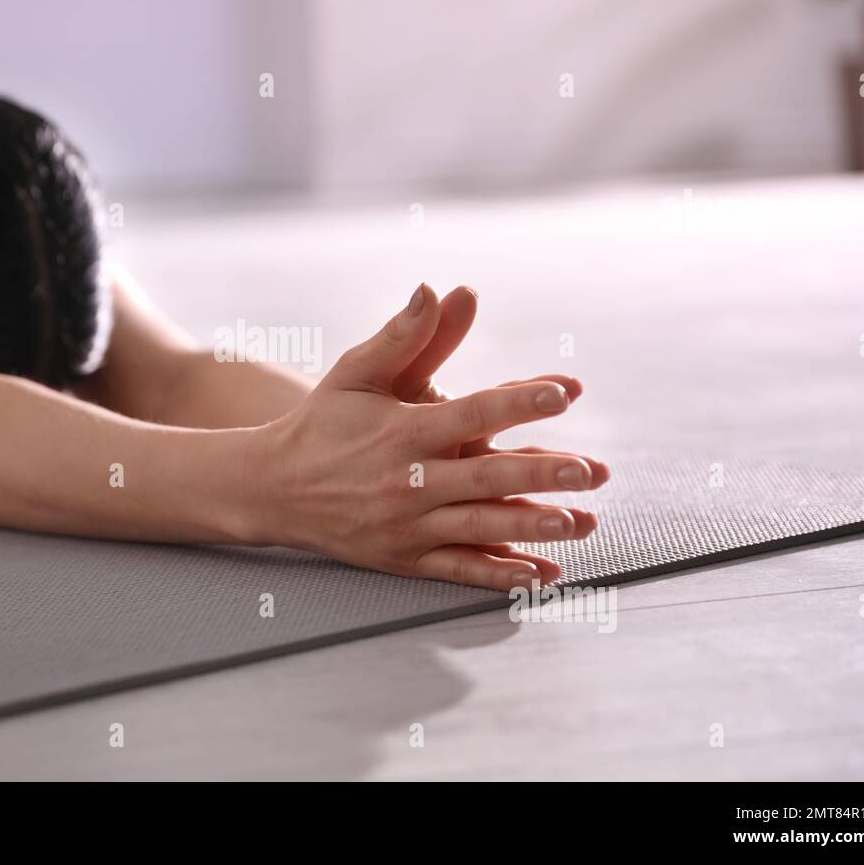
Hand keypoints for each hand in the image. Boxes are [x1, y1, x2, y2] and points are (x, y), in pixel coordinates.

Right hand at [252, 284, 608, 588]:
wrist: (272, 487)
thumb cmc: (322, 421)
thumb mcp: (356, 371)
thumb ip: (402, 335)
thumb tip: (434, 289)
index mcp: (402, 431)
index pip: (472, 413)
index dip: (520, 402)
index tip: (564, 392)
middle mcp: (408, 481)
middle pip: (485, 478)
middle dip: (541, 474)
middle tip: (591, 470)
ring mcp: (406, 525)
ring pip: (480, 528)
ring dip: (532, 527)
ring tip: (580, 523)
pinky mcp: (403, 558)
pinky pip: (458, 570)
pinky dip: (501, 575)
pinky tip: (540, 574)